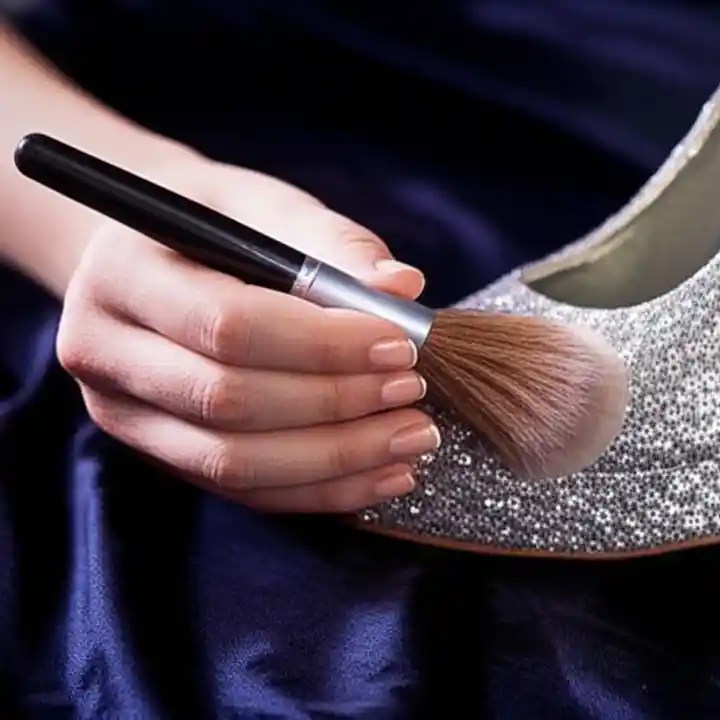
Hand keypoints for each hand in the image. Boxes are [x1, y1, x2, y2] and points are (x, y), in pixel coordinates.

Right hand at [56, 154, 439, 512]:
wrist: (157, 256)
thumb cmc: (224, 223)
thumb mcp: (272, 209)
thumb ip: (335, 245)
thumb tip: (401, 288)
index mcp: (122, 275)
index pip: (228, 326)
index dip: (322, 344)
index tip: (400, 343)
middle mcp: (103, 352)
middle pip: (228, 401)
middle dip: (336, 402)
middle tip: (413, 390)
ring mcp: (125, 416)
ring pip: (235, 462)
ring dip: (339, 457)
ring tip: (413, 437)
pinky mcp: (161, 458)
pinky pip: (247, 492)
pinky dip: (324, 490)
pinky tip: (388, 474)